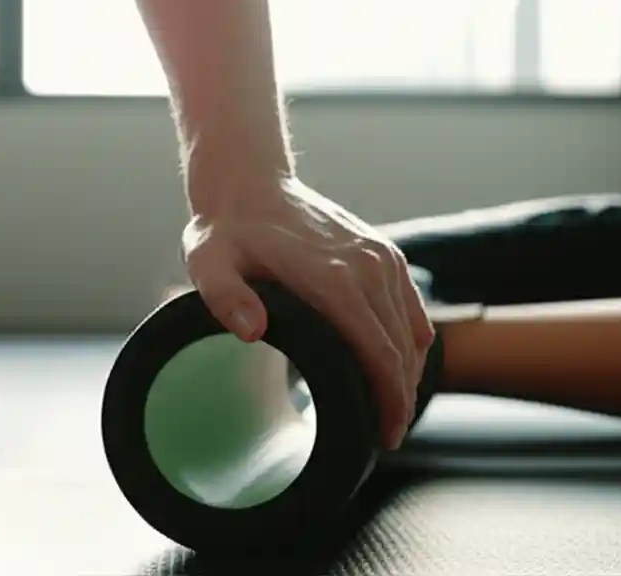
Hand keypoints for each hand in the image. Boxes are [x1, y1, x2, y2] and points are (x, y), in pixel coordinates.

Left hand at [181, 176, 435, 448]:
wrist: (249, 182)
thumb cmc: (225, 230)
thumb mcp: (207, 262)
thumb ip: (224, 296)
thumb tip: (253, 332)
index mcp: (332, 276)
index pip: (379, 351)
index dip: (388, 400)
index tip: (385, 436)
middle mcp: (368, 266)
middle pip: (402, 349)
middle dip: (400, 398)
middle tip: (386, 437)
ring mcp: (381, 257)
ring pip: (413, 331)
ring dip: (408, 375)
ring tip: (389, 411)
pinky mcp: (385, 253)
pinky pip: (412, 309)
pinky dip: (411, 344)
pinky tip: (397, 369)